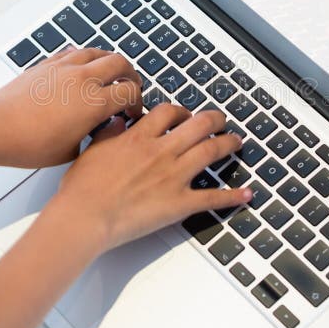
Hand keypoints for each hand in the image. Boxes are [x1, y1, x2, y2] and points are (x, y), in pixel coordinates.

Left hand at [0, 47, 142, 167]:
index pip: (130, 92)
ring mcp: (64, 68)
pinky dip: (85, 57)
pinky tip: (83, 67)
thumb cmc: (29, 144)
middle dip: (130, 75)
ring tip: (110, 72)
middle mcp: (83, 79)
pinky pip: (74, 51)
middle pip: (121, 63)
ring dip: (109, 61)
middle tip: (130, 85)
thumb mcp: (72, 150)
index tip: (132, 110)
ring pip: (98, 51)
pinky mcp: (47, 64)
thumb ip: (93, 136)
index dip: (137, 102)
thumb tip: (101, 128)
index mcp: (94, 103)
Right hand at [53, 103, 251, 251]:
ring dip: (228, 144)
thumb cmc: (82, 188)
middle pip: (198, 126)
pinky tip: (246, 194)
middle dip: (214, 120)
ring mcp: (173, 177)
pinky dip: (232, 196)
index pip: (169, 112)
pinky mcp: (179, 203)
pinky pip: (212, 198)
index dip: (181, 110)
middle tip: (220, 120)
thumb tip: (117, 121)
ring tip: (237, 142)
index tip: (185, 114)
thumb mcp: (92, 149)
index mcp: (139, 138)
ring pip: (210, 152)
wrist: (84, 216)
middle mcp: (161, 152)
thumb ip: (109, 132)